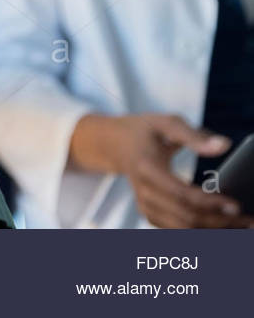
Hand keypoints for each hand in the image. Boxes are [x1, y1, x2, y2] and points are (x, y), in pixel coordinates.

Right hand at [70, 113, 252, 228]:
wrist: (115, 143)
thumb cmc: (145, 130)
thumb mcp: (167, 123)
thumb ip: (194, 136)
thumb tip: (224, 146)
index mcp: (146, 168)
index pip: (181, 194)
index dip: (210, 202)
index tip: (236, 204)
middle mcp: (143, 191)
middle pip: (184, 217)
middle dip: (219, 222)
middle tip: (247, 220)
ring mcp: (144, 205)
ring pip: (181, 229)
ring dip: (213, 231)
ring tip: (239, 226)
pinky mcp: (149, 213)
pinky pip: (176, 230)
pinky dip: (199, 232)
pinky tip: (220, 227)